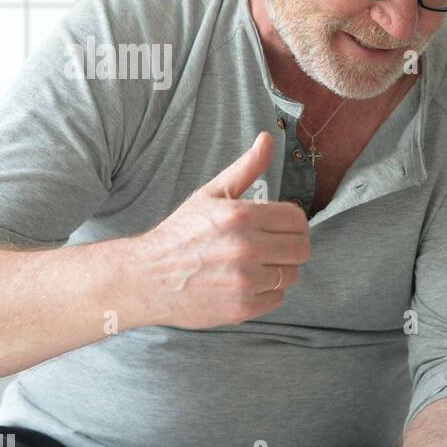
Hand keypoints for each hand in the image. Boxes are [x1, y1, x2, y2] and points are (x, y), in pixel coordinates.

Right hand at [129, 131, 310, 328]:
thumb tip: (267, 138)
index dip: (291, 224)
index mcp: (241, 215)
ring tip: (252, 266)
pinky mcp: (242, 307)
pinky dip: (266, 293)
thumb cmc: (180, 234)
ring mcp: (245, 280)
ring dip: (278, 271)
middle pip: (302, 249)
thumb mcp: (210, 195)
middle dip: (289, 248)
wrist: (145, 278)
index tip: (277, 228)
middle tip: (269, 248)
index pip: (298, 220)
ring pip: (291, 275)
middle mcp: (246, 248)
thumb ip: (245, 169)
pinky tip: (243, 284)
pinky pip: (278, 298)